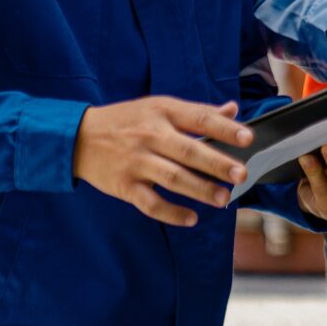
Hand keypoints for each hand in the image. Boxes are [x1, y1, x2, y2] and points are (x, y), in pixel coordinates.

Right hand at [73, 96, 252, 226]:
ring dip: (200, 190)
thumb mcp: (159, 107)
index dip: (225, 128)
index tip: (248, 138)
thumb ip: (196, 112)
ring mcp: (136, 161)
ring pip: (173, 178)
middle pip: (189, 151)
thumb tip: (232, 109)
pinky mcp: (124, 185)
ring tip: (223, 199)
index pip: (199, 118)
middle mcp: (151, 135)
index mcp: (163, 112)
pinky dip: (171, 212)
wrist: (78, 137)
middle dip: (217, 164)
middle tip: (241, 175)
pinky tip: (191, 218)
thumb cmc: (127, 120)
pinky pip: (150, 203)